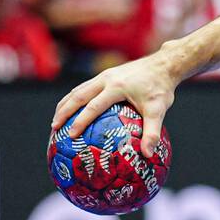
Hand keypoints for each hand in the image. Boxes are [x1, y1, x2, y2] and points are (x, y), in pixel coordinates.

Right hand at [50, 48, 182, 155]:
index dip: (80, 121)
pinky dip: (74, 98)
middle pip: (78, 96)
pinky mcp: (107, 75)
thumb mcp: (159, 110)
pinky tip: (71, 109)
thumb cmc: (161, 88)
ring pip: (78, 89)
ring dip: (65, 104)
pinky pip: (85, 87)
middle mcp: (106, 79)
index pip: (93, 106)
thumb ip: (152, 132)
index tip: (70, 135)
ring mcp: (105, 75)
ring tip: (56, 120)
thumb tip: (147, 154)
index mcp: (116, 87)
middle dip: (63, 112)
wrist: (165, 64)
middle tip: (54, 128)